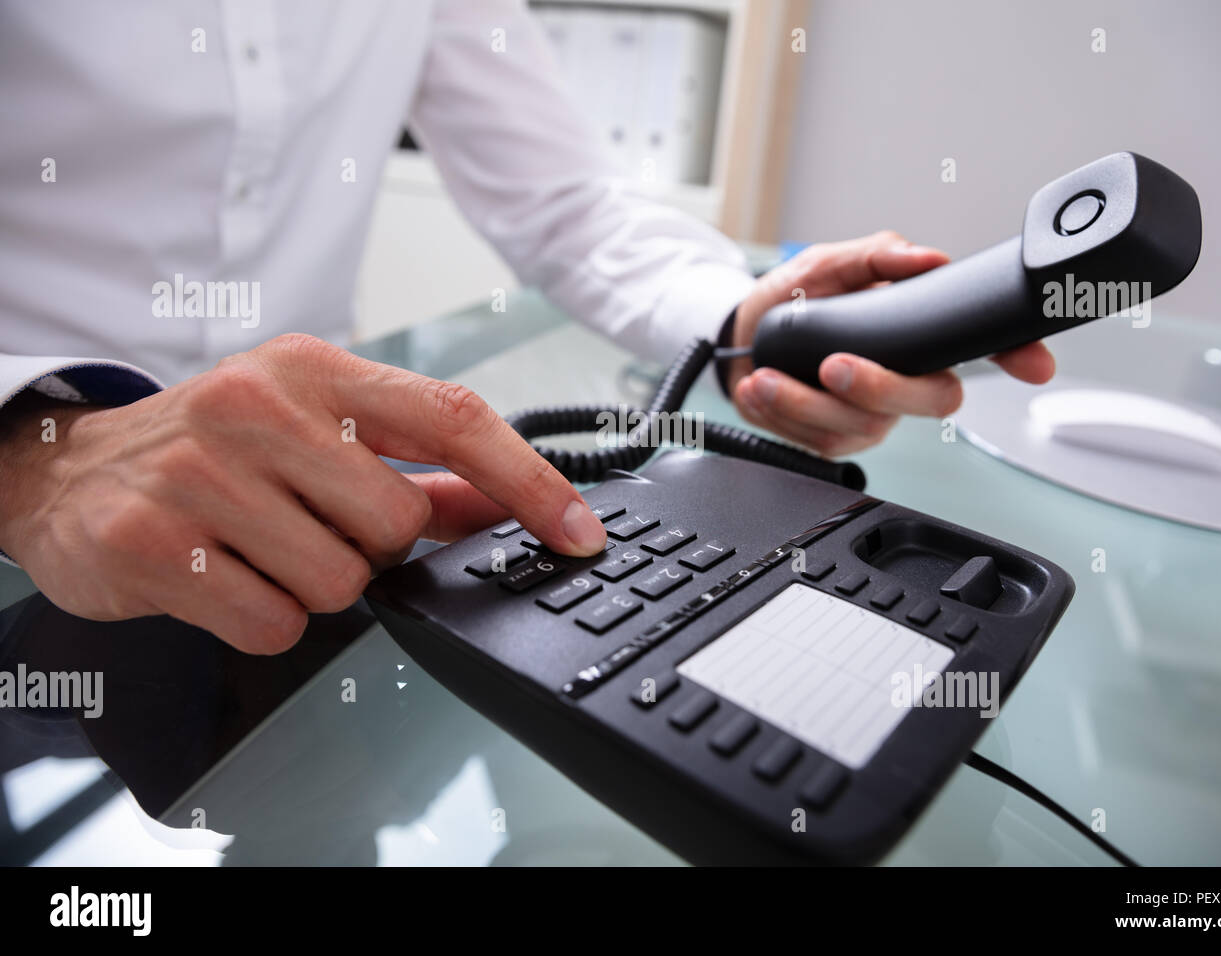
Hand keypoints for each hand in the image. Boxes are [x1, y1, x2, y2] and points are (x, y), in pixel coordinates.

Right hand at [0, 334, 606, 653]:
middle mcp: (258, 407)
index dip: (530, 481)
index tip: (579, 532)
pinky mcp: (154, 543)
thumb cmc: (210, 445)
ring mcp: (201, 474)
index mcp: (315, 371)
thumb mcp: (312, 427)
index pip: (453, 417)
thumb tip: (502, 503)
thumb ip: (413, 465)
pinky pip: (274, 624)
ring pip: (341, 583)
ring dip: (315, 585)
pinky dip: (265, 618)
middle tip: (314, 525)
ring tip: (261, 546)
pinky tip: (224, 577)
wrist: (69, 466)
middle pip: (400, 524)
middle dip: (373, 548)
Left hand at [727, 232, 1055, 455]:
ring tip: (767, 378)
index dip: (1016, 355)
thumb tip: (926, 257)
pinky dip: (784, 414)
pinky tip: (760, 392)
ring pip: (867, 426)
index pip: (982, 345)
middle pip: (931, 400)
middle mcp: (906, 377)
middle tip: (834, 365)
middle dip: (881, 387)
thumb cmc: (796, 298)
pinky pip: (823, 442)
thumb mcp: (829, 263)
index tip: (1033, 364)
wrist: (743, 338)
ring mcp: (875, 414)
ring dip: (808, 404)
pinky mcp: (839, 440)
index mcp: (918, 332)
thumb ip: (877, 255)